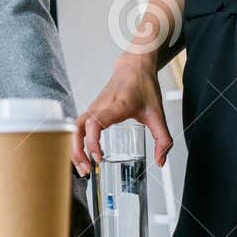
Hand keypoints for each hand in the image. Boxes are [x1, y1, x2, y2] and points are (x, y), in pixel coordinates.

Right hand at [72, 54, 173, 176]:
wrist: (134, 67)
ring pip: (73, 129)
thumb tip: (160, 161)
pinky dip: (76, 142)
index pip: (95, 124)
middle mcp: (99, 107)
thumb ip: (163, 140)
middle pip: (76, 129)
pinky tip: (84, 156)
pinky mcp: (91, 111)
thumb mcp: (158, 115)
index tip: (99, 158)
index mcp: (116, 106)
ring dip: (74, 148)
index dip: (92, 142)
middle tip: (87, 170)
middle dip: (77, 151)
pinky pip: (77, 128)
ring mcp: (93, 108)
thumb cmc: (143, 87)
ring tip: (83, 167)